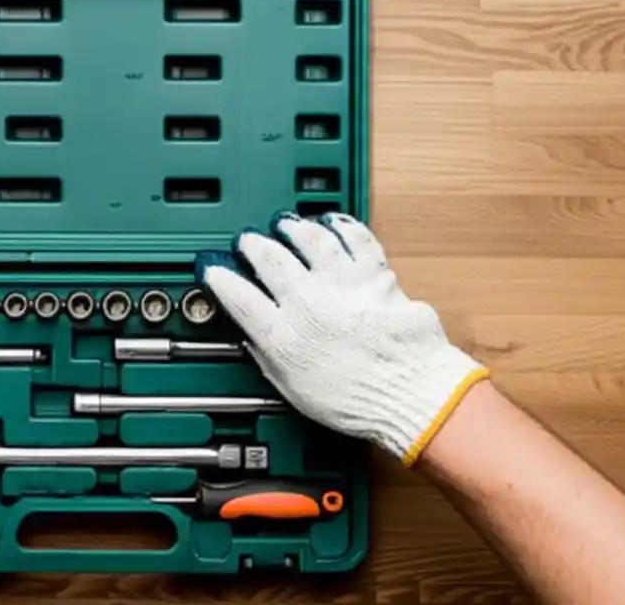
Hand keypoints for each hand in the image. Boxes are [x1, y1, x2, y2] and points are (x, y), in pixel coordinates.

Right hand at [195, 212, 488, 465]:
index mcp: (284, 337)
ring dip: (294, 228)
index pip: (239, 297)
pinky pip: (356, 240)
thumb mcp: (296, 391)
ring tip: (285, 224)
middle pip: (270, 258)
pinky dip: (344, 227)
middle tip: (248, 240)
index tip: (214, 269)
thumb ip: (270, 360)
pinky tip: (333, 223)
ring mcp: (342, 285)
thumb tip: (255, 340)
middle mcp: (309, 304)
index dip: (220, 278)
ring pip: (310, 240)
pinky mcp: (374, 276)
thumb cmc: (359, 402)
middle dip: (253, 244)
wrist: (410, 395)